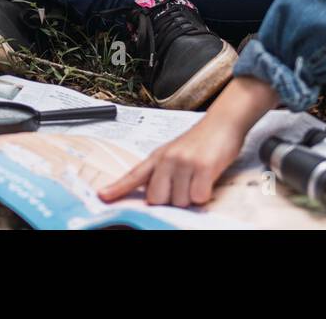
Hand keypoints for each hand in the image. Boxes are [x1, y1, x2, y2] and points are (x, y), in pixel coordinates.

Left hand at [96, 111, 246, 206]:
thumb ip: (160, 173)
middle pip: (157, 199)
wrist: (223, 122)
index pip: (133, 175)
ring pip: (179, 201)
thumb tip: (153, 197)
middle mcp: (167, 159)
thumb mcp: (174, 153)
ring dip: (190, 197)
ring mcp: (184, 162)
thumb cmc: (200, 142)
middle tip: (184, 186)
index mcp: (157, 157)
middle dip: (171, 200)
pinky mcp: (202, 167)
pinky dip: (204, 195)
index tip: (102, 196)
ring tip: (198, 178)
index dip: (117, 188)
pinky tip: (207, 179)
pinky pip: (198, 197)